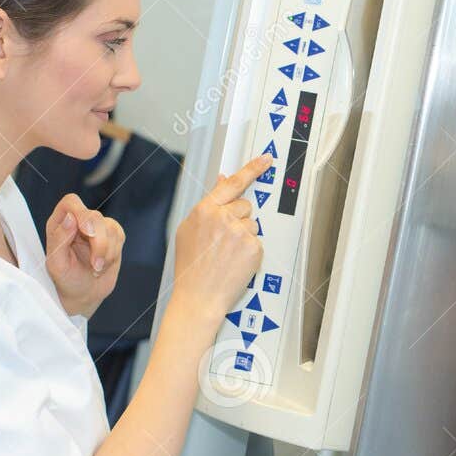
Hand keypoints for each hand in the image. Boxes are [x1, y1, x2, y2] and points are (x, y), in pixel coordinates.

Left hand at [45, 194, 124, 318]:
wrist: (84, 294)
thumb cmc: (66, 279)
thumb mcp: (56, 264)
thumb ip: (60, 239)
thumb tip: (69, 218)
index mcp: (60, 223)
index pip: (71, 202)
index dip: (81, 213)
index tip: (87, 232)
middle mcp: (78, 221)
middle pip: (94, 216)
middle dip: (98, 243)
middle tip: (95, 265)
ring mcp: (97, 227)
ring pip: (110, 227)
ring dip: (106, 252)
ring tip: (96, 268)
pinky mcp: (112, 235)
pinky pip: (120, 236)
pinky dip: (113, 253)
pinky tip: (103, 265)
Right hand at [171, 153, 268, 320]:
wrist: (198, 296)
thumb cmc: (191, 267)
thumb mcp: (189, 230)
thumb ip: (208, 205)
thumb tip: (222, 180)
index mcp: (204, 210)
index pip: (233, 183)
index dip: (252, 169)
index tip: (266, 159)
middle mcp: (222, 218)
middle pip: (244, 205)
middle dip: (238, 218)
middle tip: (224, 241)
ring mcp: (239, 232)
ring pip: (252, 224)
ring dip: (243, 236)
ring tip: (226, 254)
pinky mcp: (252, 247)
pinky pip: (257, 241)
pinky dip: (249, 251)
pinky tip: (235, 262)